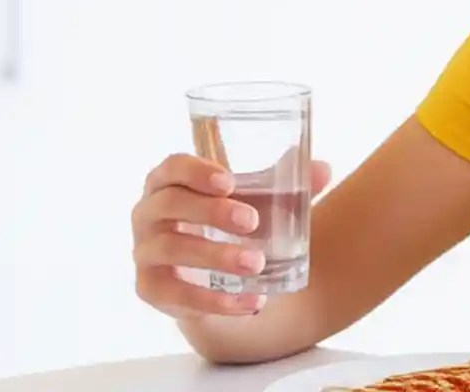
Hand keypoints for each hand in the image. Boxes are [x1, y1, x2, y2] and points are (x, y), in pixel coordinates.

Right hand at [132, 154, 330, 319]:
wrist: (221, 276)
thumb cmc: (234, 221)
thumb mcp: (260, 199)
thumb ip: (290, 181)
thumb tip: (323, 169)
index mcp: (170, 182)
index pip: (171, 167)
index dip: (195, 171)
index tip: (229, 181)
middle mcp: (149, 213)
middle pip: (169, 204)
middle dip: (211, 211)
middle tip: (253, 222)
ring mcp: (145, 252)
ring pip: (170, 248)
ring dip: (216, 256)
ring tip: (257, 263)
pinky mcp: (151, 288)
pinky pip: (176, 295)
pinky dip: (214, 302)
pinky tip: (251, 302)